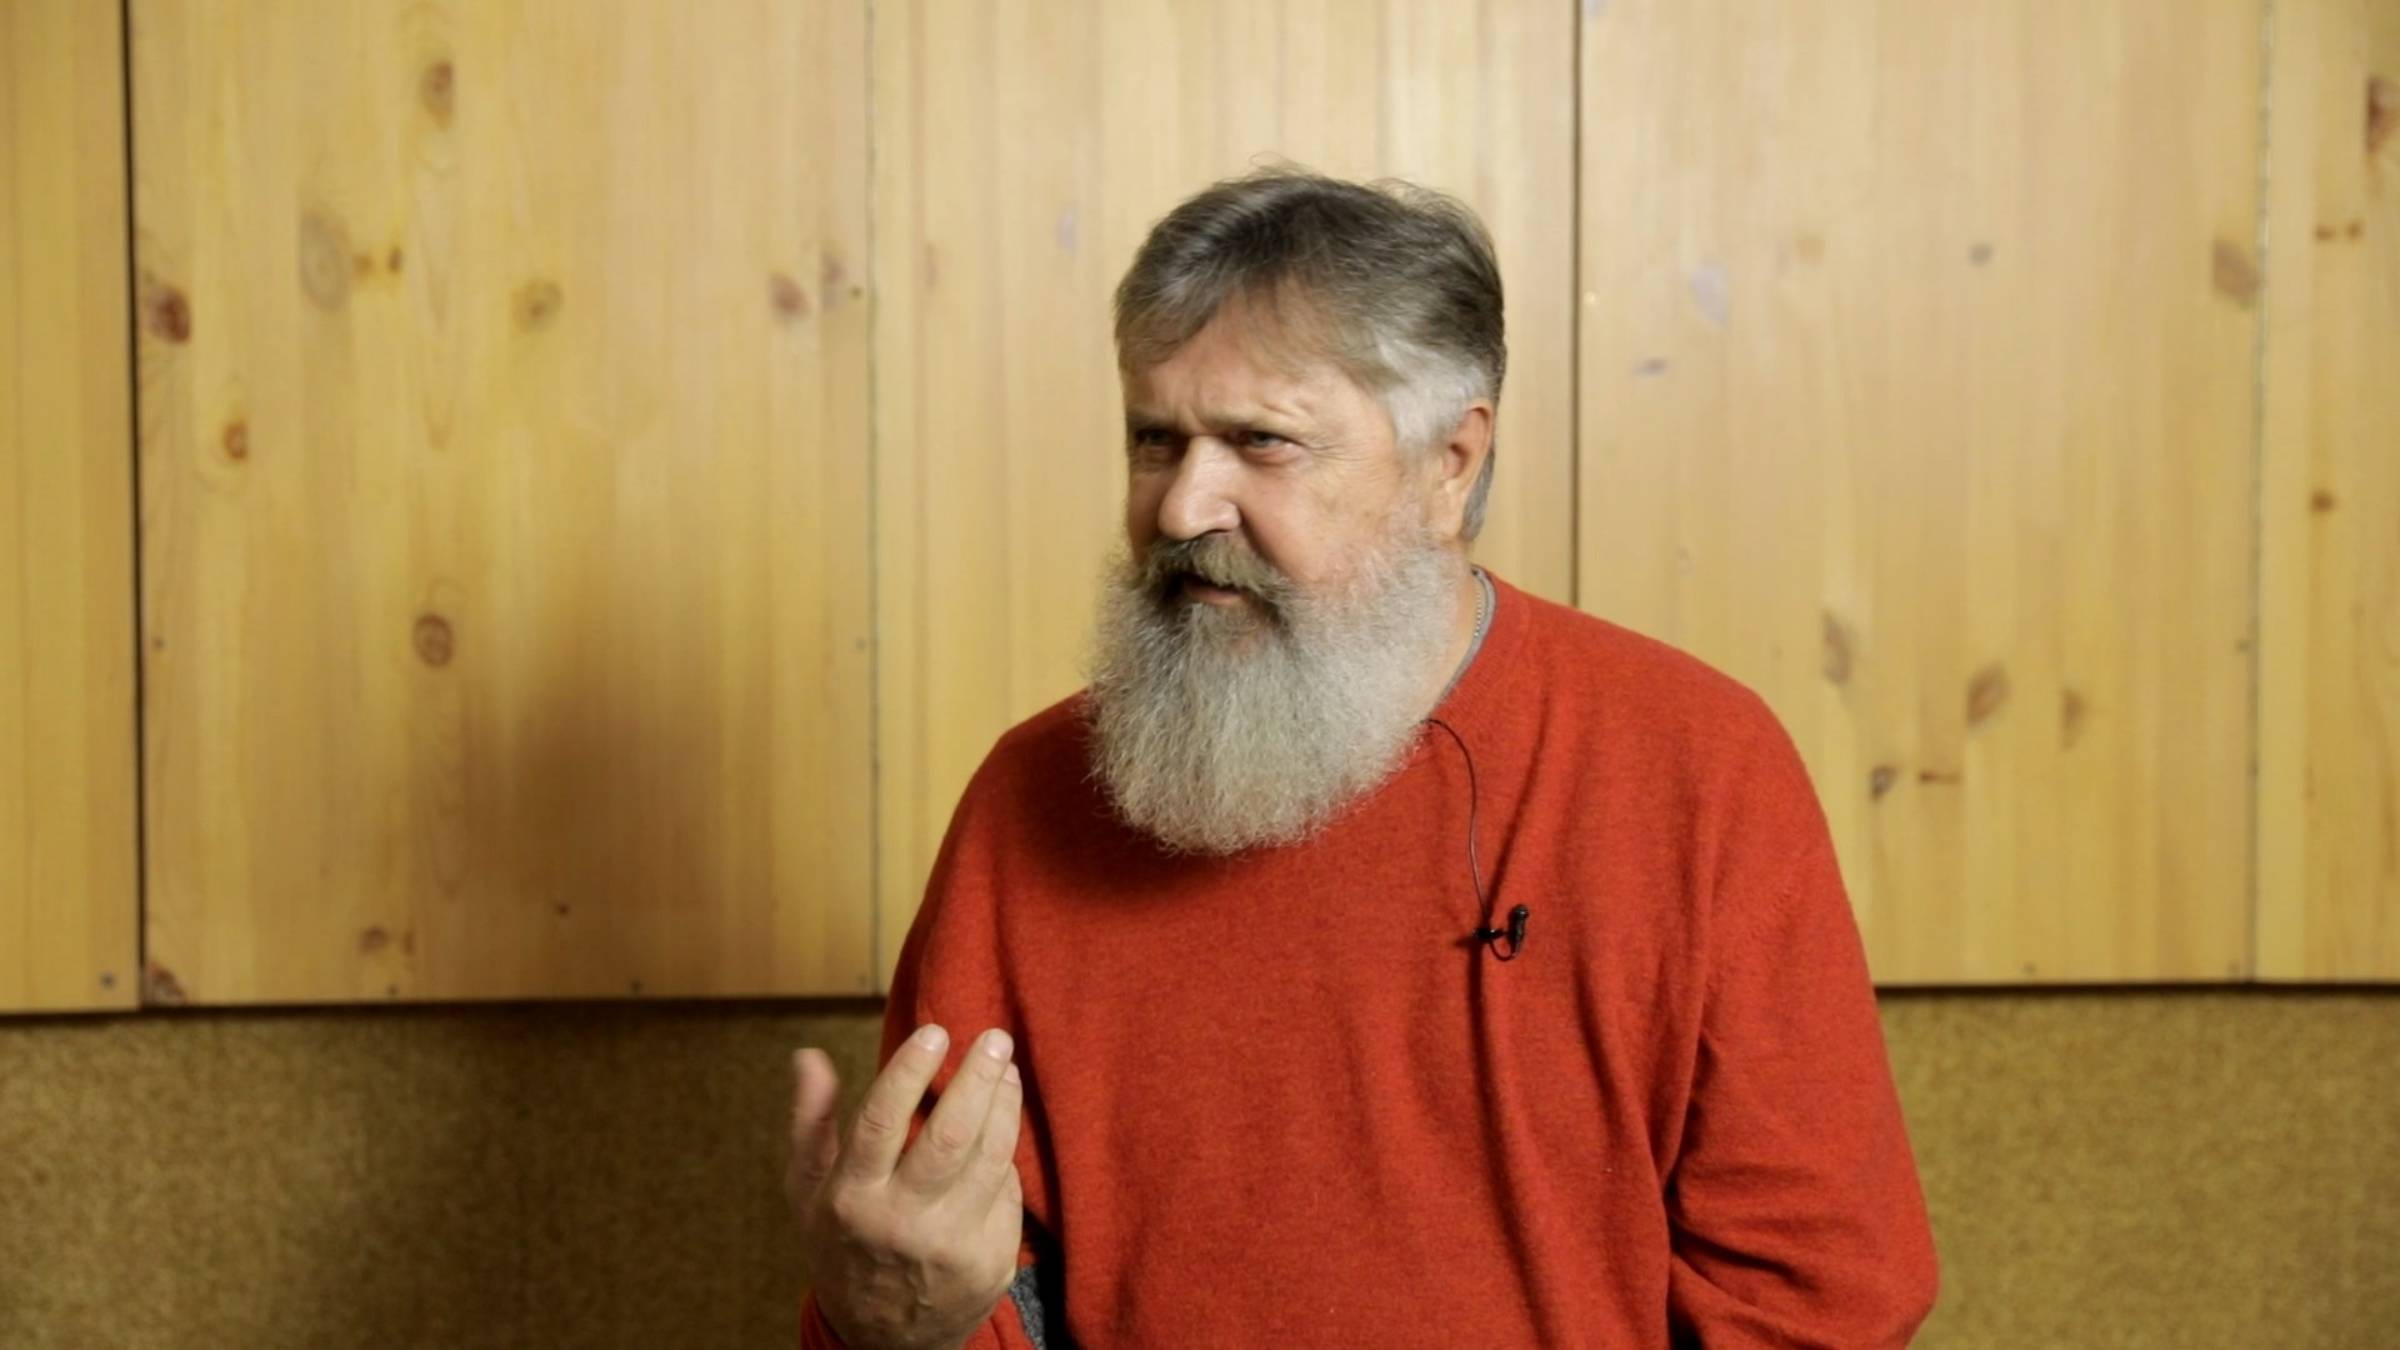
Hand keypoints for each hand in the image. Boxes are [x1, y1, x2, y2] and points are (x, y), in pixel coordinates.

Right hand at [788, 1025, 1024, 1349]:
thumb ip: (811, 1122)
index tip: (935, 1032)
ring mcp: (950, 1246)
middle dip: (978, 1080)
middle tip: (996, 1039)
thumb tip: (807, 1056)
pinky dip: (1006, 1155)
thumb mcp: (807, 1193)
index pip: (881, 1122)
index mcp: (851, 1199)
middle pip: (950, 1137)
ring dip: (1005, 1106)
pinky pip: (1006, 1193)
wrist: (884, 1341)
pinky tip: (1003, 1127)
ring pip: (990, 1159)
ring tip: (1006, 1071)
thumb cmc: (843, 1248)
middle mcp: (901, 1224)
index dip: (909, 1072)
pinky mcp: (989, 1262)